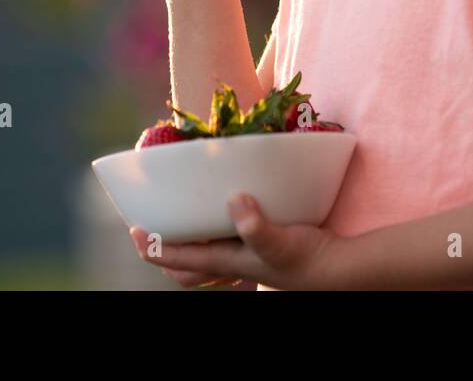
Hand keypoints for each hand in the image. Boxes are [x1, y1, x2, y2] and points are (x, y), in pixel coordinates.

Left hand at [128, 193, 346, 290]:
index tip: (133, 229)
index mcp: (228, 262)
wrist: (339, 270)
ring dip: (192, 245)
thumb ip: (256, 226)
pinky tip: (228, 214)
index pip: (181, 258)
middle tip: (152, 230)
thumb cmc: (308, 258)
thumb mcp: (281, 242)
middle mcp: (233, 263)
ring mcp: (248, 259)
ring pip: (207, 259)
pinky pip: (231, 245)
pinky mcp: (264, 249)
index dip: (154, 246)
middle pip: (188, 268)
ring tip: (184, 222)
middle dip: (166, 253)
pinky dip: (220, 234)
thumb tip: (235, 202)